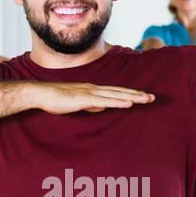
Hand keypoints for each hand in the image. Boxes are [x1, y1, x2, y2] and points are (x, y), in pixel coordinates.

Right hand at [32, 82, 154, 114]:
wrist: (42, 94)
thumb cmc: (57, 99)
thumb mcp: (78, 103)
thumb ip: (91, 105)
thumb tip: (103, 107)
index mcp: (93, 90)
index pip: (116, 92)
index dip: (131, 94)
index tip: (144, 97)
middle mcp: (95, 89)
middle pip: (120, 92)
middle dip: (137, 94)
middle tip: (153, 97)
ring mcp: (90, 93)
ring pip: (115, 95)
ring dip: (132, 97)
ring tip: (146, 99)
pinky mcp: (84, 98)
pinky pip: (104, 101)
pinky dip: (117, 102)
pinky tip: (128, 103)